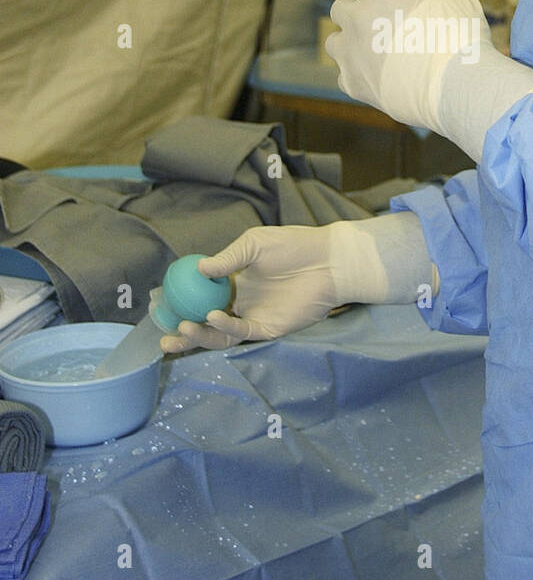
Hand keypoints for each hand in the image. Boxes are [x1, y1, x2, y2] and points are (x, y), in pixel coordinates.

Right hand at [159, 213, 435, 352]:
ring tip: (180, 328)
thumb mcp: (254, 244)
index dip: (180, 304)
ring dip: (199, 335)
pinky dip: (226, 327)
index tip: (158, 305)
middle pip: (206, 325)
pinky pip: (243, 332)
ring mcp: (254, 318)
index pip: (201, 299)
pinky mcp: (270, 328)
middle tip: (162, 335)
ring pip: (221, 335)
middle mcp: (241, 305)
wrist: (327, 259)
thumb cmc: (293, 246)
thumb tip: (198, 269)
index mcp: (234, 284)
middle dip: (183, 334)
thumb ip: (227, 258)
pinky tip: (213, 317)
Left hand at [325, 0, 489, 130]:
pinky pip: (344, 76)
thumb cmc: (462, 38)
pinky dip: (358, 76)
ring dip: (350, 45)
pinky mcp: (354, 85)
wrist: (457, 86)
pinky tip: (379, 78)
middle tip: (379, 26)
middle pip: (339, 9)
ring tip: (374, 54)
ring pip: (334, 43)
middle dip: (356, 14)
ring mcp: (351, 54)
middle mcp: (357, 20)